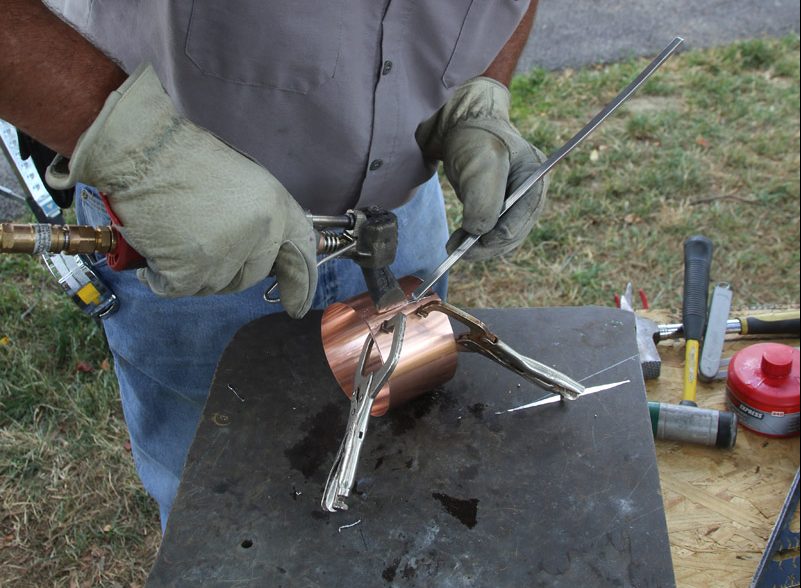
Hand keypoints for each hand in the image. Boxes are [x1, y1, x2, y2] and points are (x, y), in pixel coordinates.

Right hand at [46, 65, 315, 317]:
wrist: (140, 152)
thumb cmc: (181, 160)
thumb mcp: (240, 181)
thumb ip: (257, 217)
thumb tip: (258, 249)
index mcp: (274, 205)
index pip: (300, 252)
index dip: (300, 282)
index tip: (297, 305)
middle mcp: (258, 233)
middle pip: (251, 275)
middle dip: (227, 268)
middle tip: (198, 242)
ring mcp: (225, 256)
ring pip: (214, 285)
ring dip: (192, 271)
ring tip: (173, 235)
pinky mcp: (191, 272)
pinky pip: (179, 289)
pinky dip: (161, 277)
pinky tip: (153, 251)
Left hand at [416, 77, 547, 260]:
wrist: (463, 126)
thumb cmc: (474, 137)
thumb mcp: (479, 165)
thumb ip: (484, 199)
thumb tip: (480, 232)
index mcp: (535, 179)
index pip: (521, 221)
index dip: (495, 239)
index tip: (467, 246)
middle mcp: (531, 193)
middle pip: (514, 234)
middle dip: (486, 246)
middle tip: (456, 250)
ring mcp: (518, 200)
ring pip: (503, 238)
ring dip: (480, 246)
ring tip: (454, 246)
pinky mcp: (503, 206)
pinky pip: (494, 232)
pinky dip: (478, 239)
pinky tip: (461, 238)